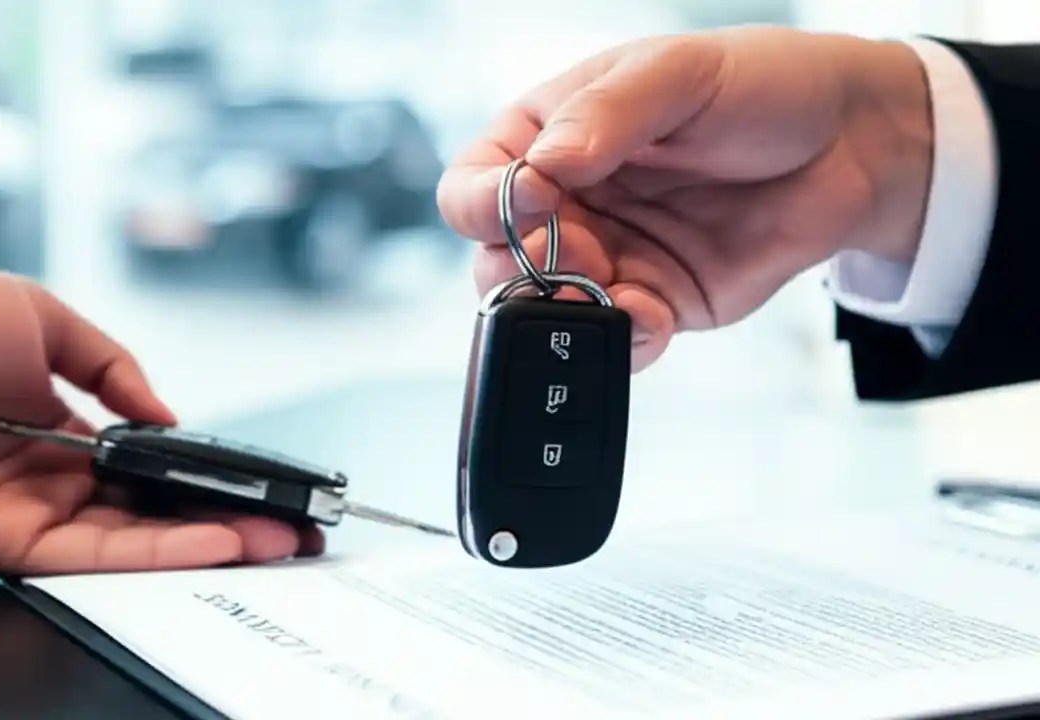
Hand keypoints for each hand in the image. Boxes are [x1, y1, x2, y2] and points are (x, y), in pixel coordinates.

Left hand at [0, 261, 321, 576]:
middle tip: (289, 527)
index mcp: (49, 434)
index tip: (254, 481)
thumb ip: (116, 369)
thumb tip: (172, 416)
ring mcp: (18, 518)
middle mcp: (38, 484)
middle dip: (222, 523)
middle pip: (146, 517)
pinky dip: (158, 551)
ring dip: (207, 544)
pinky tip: (217, 539)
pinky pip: (89, 555)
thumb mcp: (47, 322)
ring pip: (129, 545)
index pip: (140, 473)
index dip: (200, 479)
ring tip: (276, 540)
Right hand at [438, 26, 931, 369]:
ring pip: (546, 312)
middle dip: (526, 270)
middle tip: (582, 255)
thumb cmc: (761, 86)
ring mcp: (608, 259)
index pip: (473, 185)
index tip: (538, 197)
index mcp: (548, 139)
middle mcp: (567, 204)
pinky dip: (625, 341)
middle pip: (495, 261)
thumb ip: (606, 113)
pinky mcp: (654, 303)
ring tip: (619, 293)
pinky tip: (654, 316)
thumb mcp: (678, 72)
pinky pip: (616, 340)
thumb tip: (541, 166)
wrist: (855, 145)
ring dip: (568, 314)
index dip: (485, 203)